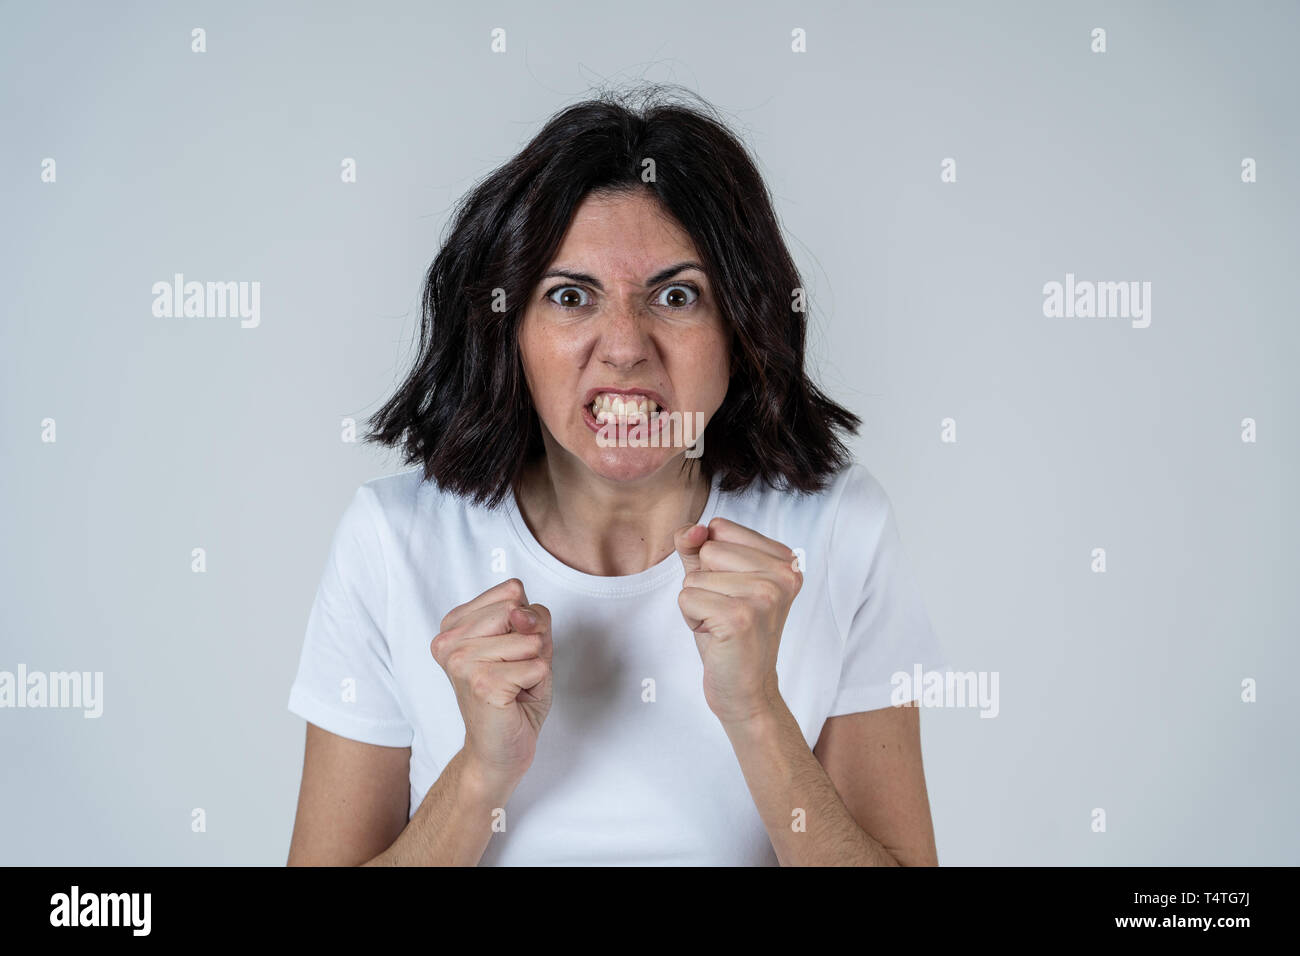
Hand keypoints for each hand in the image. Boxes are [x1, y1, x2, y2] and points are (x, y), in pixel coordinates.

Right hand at [430, 578, 552, 787]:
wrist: (500, 751)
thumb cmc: (514, 696)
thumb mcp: (531, 644)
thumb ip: (531, 618)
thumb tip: (521, 614)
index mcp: (454, 624)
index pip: (513, 590)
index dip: (527, 621)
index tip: (510, 650)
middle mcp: (449, 640)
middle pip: (519, 609)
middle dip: (532, 642)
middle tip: (514, 672)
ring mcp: (461, 662)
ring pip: (530, 640)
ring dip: (534, 666)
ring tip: (514, 686)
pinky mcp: (481, 684)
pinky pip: (536, 666)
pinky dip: (536, 684)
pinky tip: (514, 699)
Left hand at [674, 517, 801, 725]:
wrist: (747, 689)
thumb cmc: (731, 633)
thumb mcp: (716, 580)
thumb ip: (699, 547)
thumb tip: (693, 529)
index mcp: (785, 559)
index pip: (720, 527)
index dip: (713, 561)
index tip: (734, 591)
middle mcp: (782, 574)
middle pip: (707, 550)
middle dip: (704, 582)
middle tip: (727, 612)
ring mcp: (764, 595)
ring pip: (694, 577)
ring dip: (698, 603)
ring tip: (722, 624)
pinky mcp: (740, 617)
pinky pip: (687, 597)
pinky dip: (692, 619)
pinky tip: (716, 635)